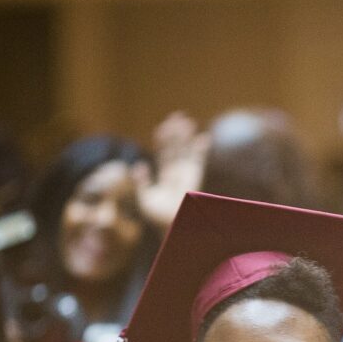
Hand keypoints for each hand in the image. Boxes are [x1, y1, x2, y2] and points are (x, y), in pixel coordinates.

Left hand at [136, 111, 208, 228]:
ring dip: (187, 137)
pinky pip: (199, 161)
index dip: (163, 141)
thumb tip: (139, 165)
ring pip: (187, 151)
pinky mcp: (194, 177)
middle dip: (176, 133)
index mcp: (165, 177)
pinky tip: (203, 138)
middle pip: (176, 148)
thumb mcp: (143, 198)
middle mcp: (177, 173)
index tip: (162, 129)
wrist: (172, 225)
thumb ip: (141, 182)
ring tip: (188, 121)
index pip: (164, 154)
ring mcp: (186, 175)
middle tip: (178, 116)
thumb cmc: (157, 216)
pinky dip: (201, 150)